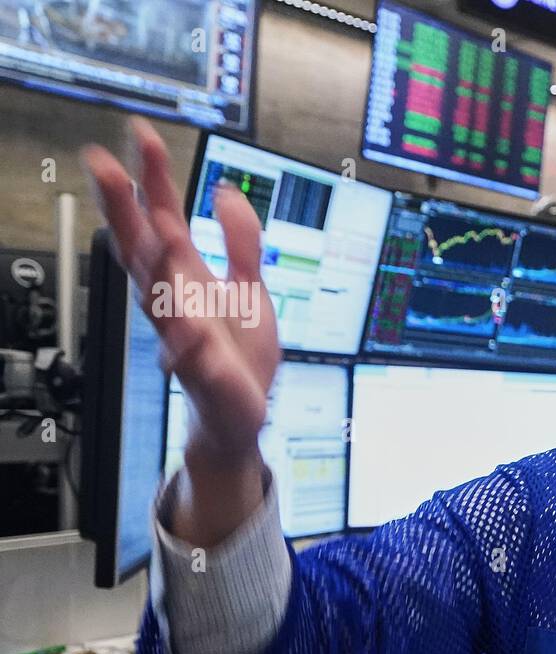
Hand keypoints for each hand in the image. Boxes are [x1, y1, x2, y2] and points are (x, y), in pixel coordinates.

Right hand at [81, 118, 278, 469]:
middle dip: (123, 209)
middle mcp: (175, 301)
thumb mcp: (250, 287)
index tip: (141, 135)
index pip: (161, 216)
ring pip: (160, 299)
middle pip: (141, 249)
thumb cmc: (237, 352)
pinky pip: (192, 360)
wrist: (240, 414)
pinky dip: (189, 346)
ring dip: (156, 266)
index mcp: (185, 276)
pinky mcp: (202, 376)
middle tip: (103, 166)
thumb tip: (226, 191)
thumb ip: (240, 241)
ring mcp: (183, 337)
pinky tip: (192, 331)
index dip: (151, 176)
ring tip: (158, 230)